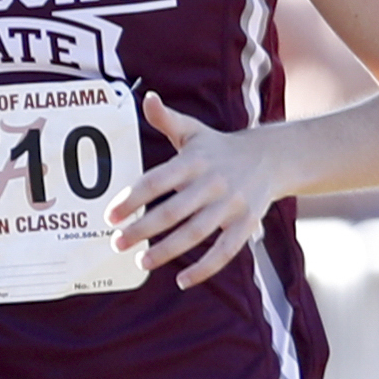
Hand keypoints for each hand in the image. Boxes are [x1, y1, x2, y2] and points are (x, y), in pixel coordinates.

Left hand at [105, 93, 274, 289]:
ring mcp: (231, 205)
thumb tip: (147, 97)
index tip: (109, 216)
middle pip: (173, 211)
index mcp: (194, 160)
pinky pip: (225, 251)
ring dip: (167, 251)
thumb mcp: (192, 130)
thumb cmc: (217, 147)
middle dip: (143, 229)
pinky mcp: (246, 224)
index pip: (157, 181)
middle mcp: (212, 182)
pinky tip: (181, 280)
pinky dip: (204, 268)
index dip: (132, 199)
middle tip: (116, 243)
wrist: (269, 157)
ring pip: (196, 233)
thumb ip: (166, 118)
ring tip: (141, 262)